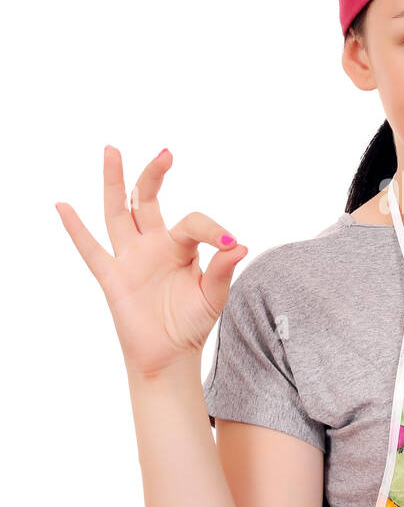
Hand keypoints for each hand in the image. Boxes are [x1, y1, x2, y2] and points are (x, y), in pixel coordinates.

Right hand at [56, 145, 247, 378]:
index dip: (212, 230)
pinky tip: (63, 206)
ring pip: (118, 213)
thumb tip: (237, 245)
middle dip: (153, 175)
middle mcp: (153, 246)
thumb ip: (221, 270)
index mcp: (180, 247)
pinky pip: (91, 249)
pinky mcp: (112, 277)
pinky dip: (76, 229)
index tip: (229, 244)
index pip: (192, 223)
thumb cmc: (192, 324)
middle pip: (147, 200)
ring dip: (115, 182)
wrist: (169, 356)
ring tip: (112, 150)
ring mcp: (130, 258)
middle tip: (165, 153)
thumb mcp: (212, 297)